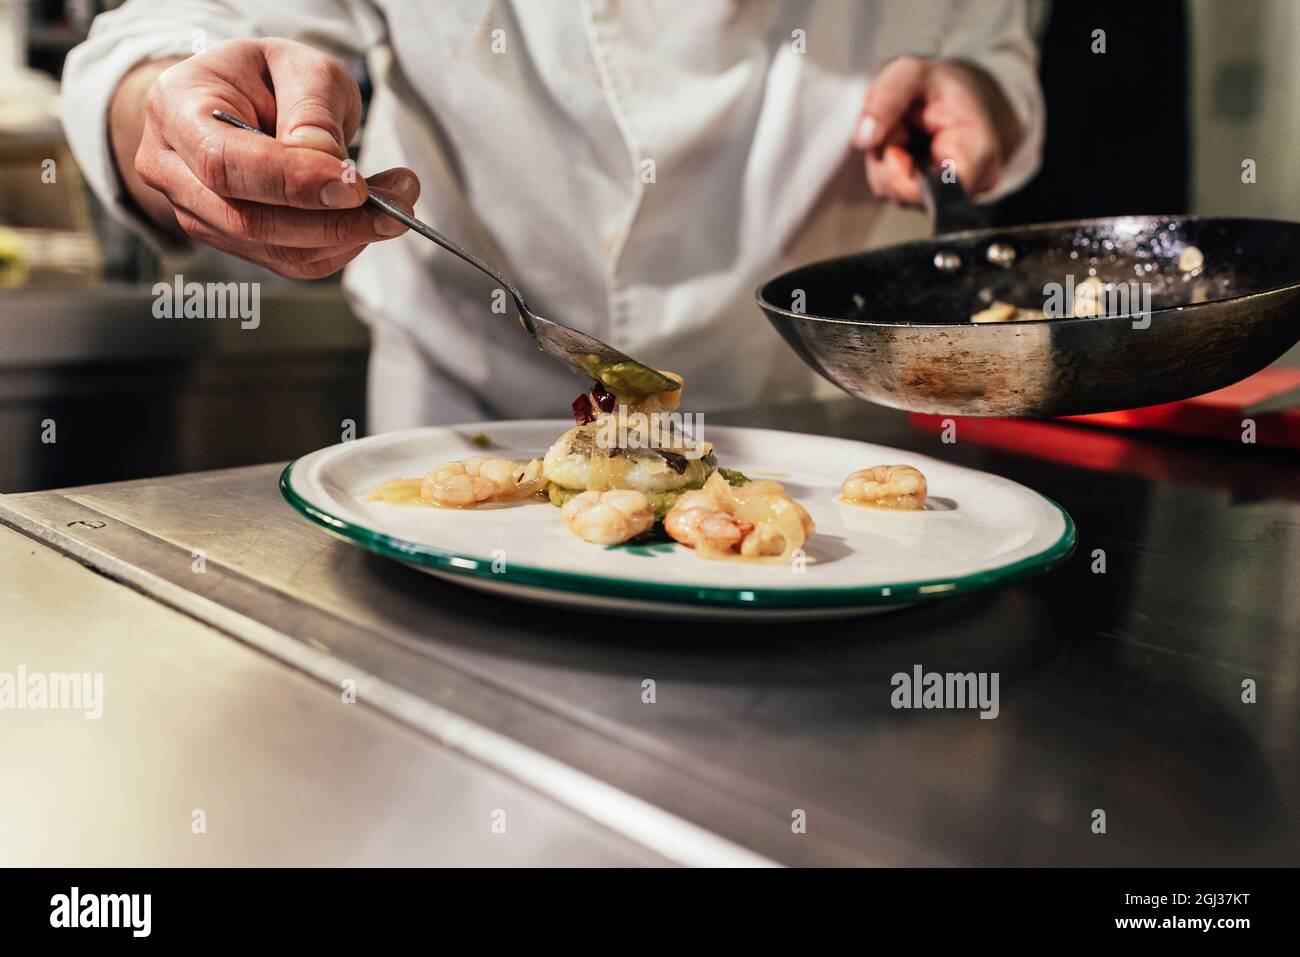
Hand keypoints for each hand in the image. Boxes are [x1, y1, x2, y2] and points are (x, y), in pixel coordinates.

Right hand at [113, 38, 419, 277]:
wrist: (239, 100)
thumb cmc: (265, 79)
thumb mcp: (297, 66)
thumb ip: (311, 107)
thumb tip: (325, 158)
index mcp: (176, 110)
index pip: (224, 163)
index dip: (290, 181)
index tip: (354, 185)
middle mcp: (174, 170)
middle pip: (248, 220)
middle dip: (331, 222)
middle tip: (398, 206)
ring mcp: (198, 214)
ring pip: (274, 250)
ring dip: (346, 237)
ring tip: (398, 205)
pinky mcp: (232, 242)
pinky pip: (290, 261)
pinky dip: (339, 247)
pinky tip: (369, 220)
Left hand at [853, 56, 1021, 204]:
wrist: (956, 94)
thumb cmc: (938, 86)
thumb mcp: (910, 72)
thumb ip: (886, 99)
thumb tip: (864, 139)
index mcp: (977, 150)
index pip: (934, 190)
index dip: (900, 170)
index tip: (898, 136)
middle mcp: (972, 183)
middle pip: (908, 195)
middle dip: (888, 161)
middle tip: (900, 129)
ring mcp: (953, 196)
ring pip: (898, 196)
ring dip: (887, 165)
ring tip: (903, 135)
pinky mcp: (935, 200)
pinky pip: (897, 196)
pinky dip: (890, 172)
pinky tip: (903, 150)